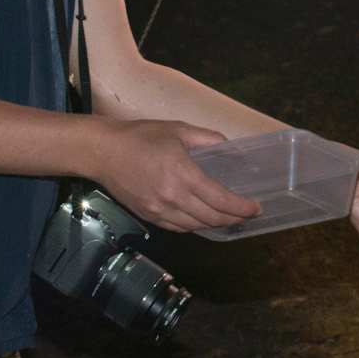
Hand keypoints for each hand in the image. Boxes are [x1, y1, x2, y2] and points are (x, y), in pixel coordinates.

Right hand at [89, 119, 260, 233]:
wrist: (103, 152)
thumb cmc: (141, 136)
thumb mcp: (178, 129)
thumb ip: (207, 138)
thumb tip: (228, 146)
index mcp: (183, 174)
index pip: (220, 200)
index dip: (241, 207)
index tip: (255, 208)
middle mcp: (173, 198)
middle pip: (211, 218)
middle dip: (233, 219)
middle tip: (247, 214)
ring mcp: (159, 211)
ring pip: (196, 227)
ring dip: (216, 225)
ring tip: (229, 218)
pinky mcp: (149, 217)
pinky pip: (179, 228)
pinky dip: (195, 226)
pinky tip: (203, 219)